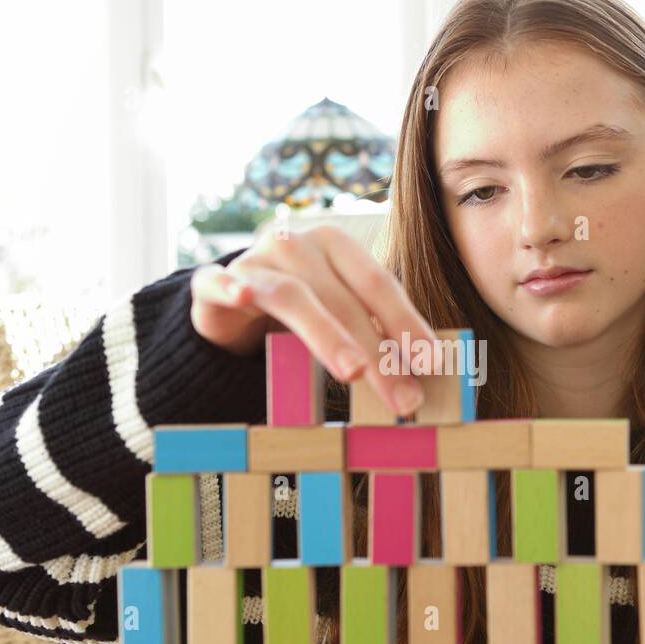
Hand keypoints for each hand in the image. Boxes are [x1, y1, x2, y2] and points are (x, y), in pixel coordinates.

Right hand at [189, 225, 439, 416]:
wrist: (226, 302)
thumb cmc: (298, 308)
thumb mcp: (338, 314)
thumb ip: (374, 332)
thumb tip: (425, 372)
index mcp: (336, 247)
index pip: (378, 284)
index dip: (407, 322)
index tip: (433, 364)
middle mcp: (297, 245)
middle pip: (343, 300)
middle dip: (377, 353)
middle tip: (403, 398)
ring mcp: (253, 262)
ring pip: (293, 297)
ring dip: (326, 335)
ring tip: (353, 373)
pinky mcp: (211, 283)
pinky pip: (218, 284)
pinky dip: (230, 289)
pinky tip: (242, 298)